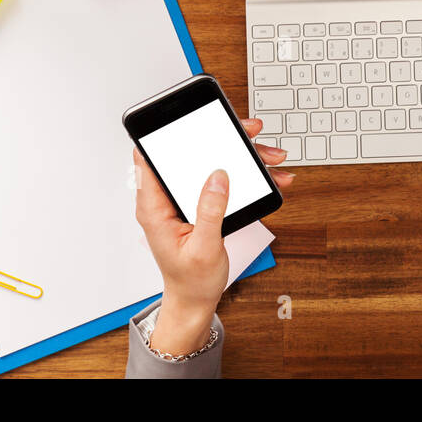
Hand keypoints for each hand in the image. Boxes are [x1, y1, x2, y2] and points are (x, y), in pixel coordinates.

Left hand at [133, 117, 294, 355]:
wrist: (195, 300)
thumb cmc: (191, 280)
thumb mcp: (203, 248)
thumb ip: (209, 211)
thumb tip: (217, 177)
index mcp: (155, 207)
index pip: (150, 158)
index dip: (168, 135)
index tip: (192, 121)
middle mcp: (168, 198)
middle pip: (191, 154)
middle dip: (224, 140)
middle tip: (250, 133)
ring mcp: (185, 199)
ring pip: (212, 164)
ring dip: (244, 158)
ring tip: (271, 158)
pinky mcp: (200, 202)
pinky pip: (222, 180)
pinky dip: (247, 176)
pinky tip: (269, 177)